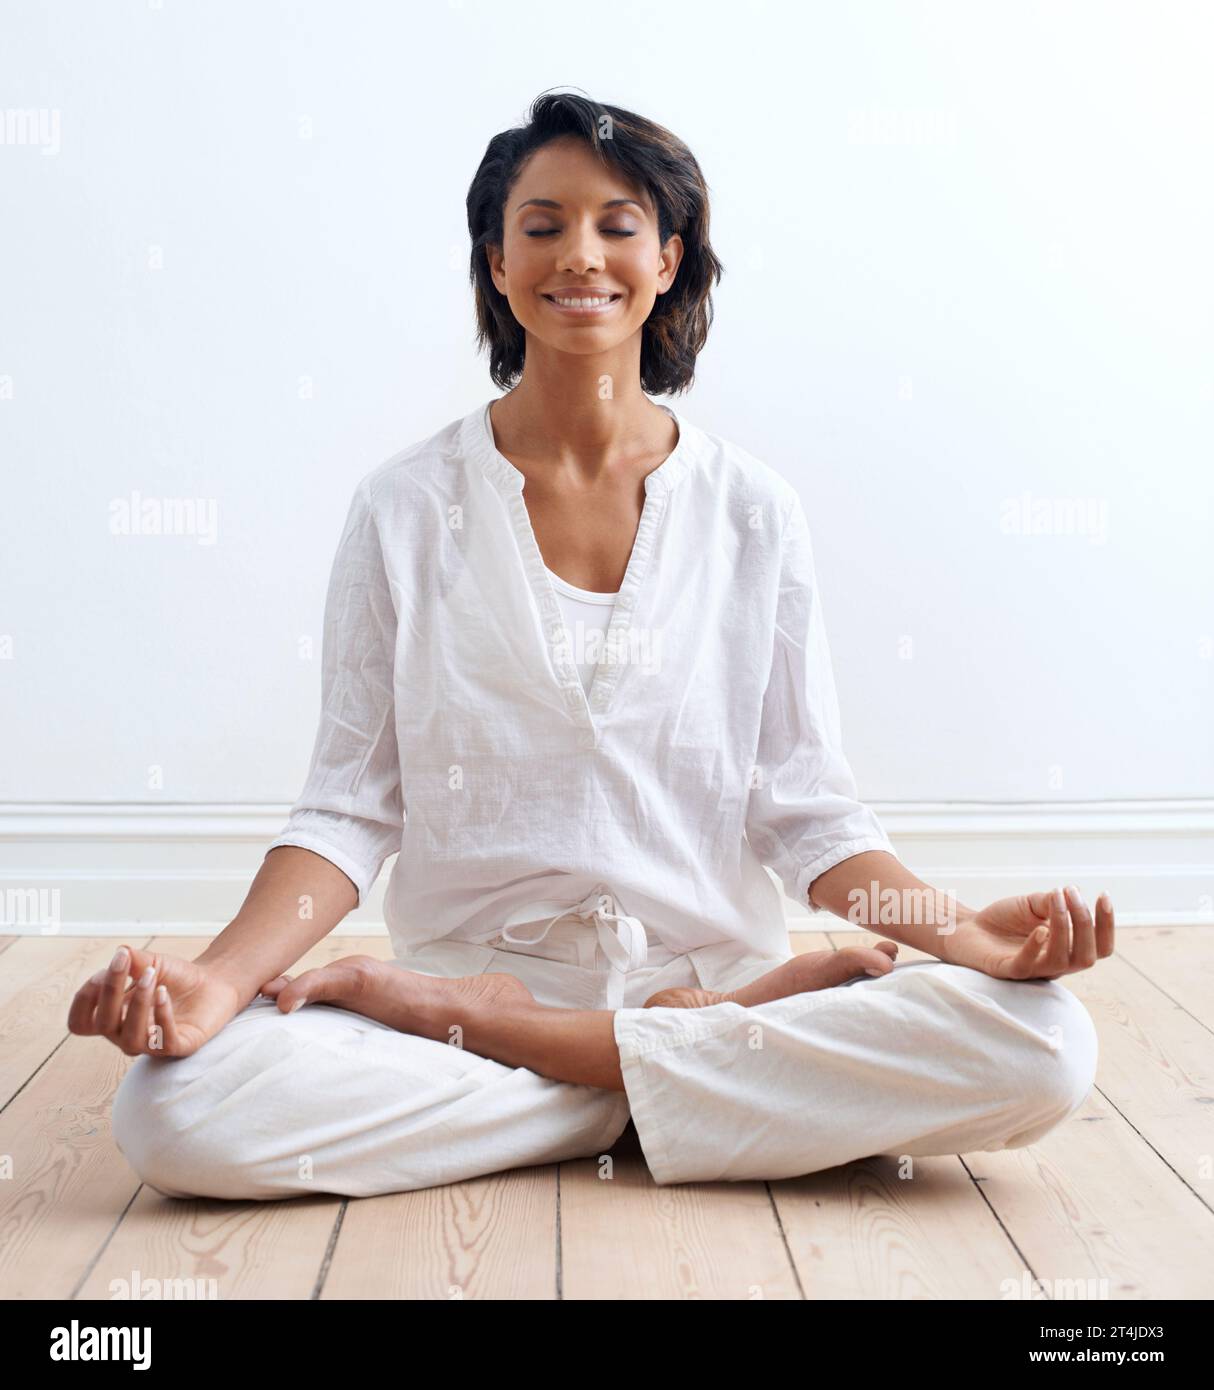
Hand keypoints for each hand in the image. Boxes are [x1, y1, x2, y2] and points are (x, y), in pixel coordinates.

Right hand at [68, 945, 241, 1058]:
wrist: (213, 983)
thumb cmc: (176, 977)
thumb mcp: (151, 963)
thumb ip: (133, 960)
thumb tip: (120, 952)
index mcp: (113, 1018)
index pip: (80, 1022)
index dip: (84, 999)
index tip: (102, 971)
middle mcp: (126, 1034)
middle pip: (102, 1024)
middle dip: (111, 991)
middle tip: (126, 962)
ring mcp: (151, 1044)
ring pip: (131, 1037)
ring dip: (138, 1003)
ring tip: (152, 976)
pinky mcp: (178, 1047)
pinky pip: (163, 1040)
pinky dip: (161, 1016)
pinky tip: (164, 993)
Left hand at [938, 885, 1114, 979]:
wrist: (967, 927)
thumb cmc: (1004, 919)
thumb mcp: (1032, 905)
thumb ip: (1051, 902)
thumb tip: (1072, 892)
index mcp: (1066, 950)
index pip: (1100, 948)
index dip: (1106, 925)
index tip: (1103, 894)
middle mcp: (1054, 965)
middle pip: (1087, 957)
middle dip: (1085, 924)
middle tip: (1071, 893)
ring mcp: (1032, 970)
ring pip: (1061, 961)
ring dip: (1063, 928)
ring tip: (1055, 899)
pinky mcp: (1007, 971)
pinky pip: (1026, 966)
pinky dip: (1035, 948)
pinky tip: (1040, 929)